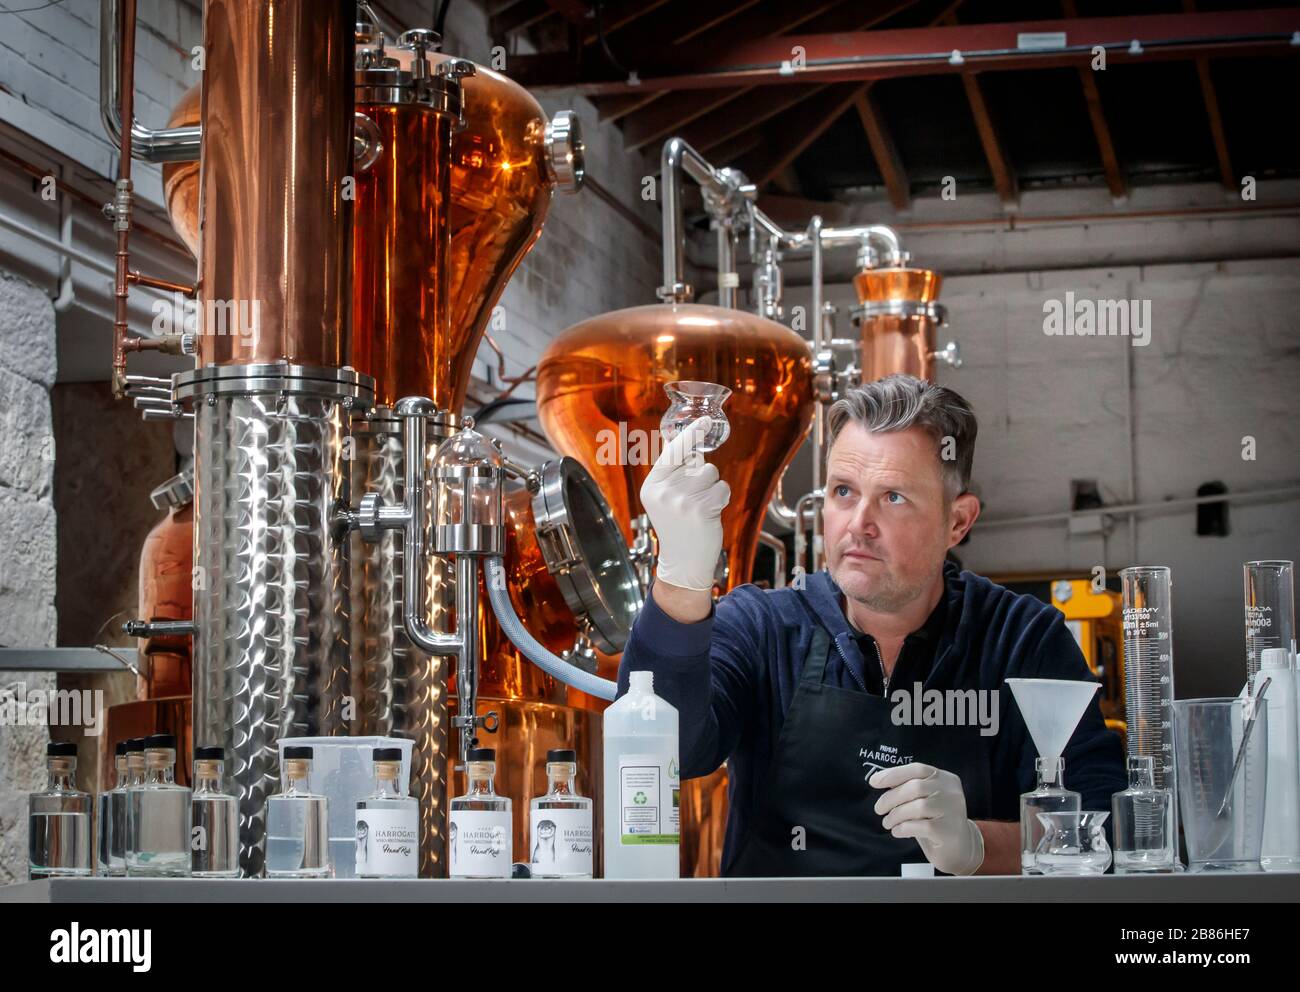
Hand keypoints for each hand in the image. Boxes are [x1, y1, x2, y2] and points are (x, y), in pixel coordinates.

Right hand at [639, 416, 730, 591]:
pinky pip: (722, 488)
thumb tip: (685, 441)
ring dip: (713, 488)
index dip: (691, 434)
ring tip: (702, 508)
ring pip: (712, 474)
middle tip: (693, 501)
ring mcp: (681, 500)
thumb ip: (673, 472)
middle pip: (698, 463)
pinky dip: (721, 499)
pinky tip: (710, 515)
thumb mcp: (665, 499)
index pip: (673, 451)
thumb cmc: (678, 528)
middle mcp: (663, 491)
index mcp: (652, 486)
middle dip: (703, 478)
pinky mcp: (700, 509)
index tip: (706, 420)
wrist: (683, 563)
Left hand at [870, 762, 984, 875]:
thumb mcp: (925, 799)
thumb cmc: (936, 820)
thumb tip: (880, 780)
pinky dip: (903, 828)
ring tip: (888, 823)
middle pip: (915, 788)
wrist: (959, 849)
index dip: (893, 774)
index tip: (874, 782)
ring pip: (917, 807)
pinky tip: (898, 831)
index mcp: (945, 778)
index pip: (917, 769)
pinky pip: (919, 826)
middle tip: (878, 809)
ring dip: (895, 815)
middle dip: (890, 798)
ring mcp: (952, 811)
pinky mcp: (948, 830)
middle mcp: (951, 792)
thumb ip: (909, 788)